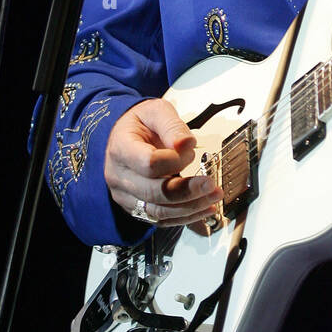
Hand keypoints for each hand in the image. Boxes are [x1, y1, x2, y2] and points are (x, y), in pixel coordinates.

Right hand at [104, 98, 221, 228]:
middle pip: (154, 192)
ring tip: (214, 196)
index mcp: (121, 149)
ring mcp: (125, 196)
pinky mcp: (136, 208)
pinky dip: (185, 217)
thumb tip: (186, 144)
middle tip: (212, 185)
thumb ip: (172, 126)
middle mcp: (118, 176)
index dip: (174, 161)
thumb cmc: (141, 124)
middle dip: (187, 191)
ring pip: (158, 211)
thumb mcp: (156, 111)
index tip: (191, 151)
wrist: (124, 136)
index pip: (148, 163)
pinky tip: (205, 208)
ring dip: (190, 207)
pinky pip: (160, 220)